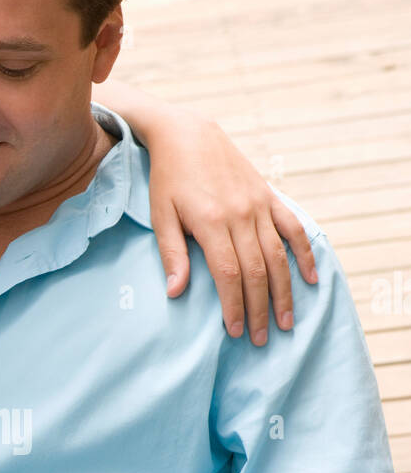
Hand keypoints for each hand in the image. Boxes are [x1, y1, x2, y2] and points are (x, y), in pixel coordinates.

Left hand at [146, 111, 317, 344]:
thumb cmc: (169, 179)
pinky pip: (292, 228)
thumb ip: (172, 254)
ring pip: (278, 255)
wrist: (188, 134)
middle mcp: (241, 215)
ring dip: (284, 291)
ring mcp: (258, 205)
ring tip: (287, 321)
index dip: (235, 306)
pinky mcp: (269, 196)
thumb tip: (175, 292)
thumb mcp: (161, 215)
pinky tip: (310, 279)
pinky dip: (304, 253)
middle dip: (260, 308)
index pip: (229, 275)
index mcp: (211, 222)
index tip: (236, 331)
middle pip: (257, 271)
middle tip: (263, 339)